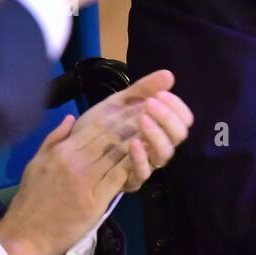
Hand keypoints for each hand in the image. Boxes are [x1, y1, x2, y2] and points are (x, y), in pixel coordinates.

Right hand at [0, 69, 193, 254]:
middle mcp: (75, 159)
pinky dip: (135, 163)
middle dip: (135, 118)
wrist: (24, 235)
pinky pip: (118, 176)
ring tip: (159, 124)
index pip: (96, 125)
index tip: (139, 101)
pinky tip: (149, 154)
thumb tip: (72, 118)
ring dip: (140, 137)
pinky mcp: (95, 199)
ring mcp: (85, 178)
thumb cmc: (31, 201)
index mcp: (62, 150)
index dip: (120, 113)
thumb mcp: (36, 163)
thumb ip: (54, 139)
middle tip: (156, 105)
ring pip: (118, 152)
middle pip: (110, 134)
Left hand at [91, 68, 194, 190]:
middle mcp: (157, 146)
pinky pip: (143, 173)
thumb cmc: (100, 126)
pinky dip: (140, 157)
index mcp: (159, 128)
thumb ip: (143, 89)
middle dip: (168, 118)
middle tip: (151, 103)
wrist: (72, 149)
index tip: (162, 93)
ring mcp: (146, 163)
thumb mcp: (120, 103)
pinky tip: (133, 142)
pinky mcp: (130, 179)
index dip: (177, 107)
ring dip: (157, 135)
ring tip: (142, 119)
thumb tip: (169, 74)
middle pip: (178, 136)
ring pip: (165, 154)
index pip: (183, 120)